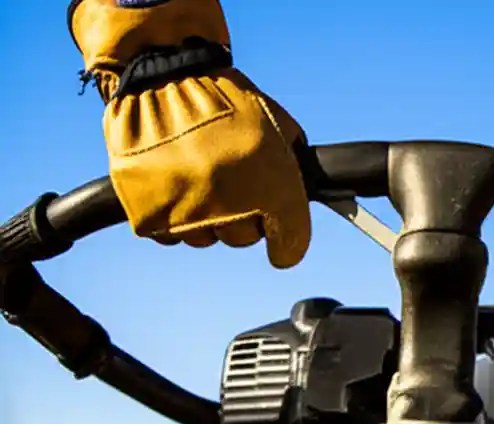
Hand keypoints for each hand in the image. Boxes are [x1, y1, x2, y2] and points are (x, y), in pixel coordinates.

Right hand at [70, 0, 312, 268]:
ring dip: (206, 215)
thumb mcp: (274, 123)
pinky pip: (169, 232)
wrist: (159, 76)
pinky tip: (174, 183)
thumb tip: (311, 190)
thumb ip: (292, 163)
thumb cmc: (223, 97)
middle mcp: (228, 204)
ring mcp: (185, 211)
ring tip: (199, 176)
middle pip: (243, 238)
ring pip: (204, 237)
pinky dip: (172, 214)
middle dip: (244, 217)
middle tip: (234, 186)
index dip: (289, 244)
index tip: (284, 245)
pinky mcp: (148, 214)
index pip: (289, 240)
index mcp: (268, 184)